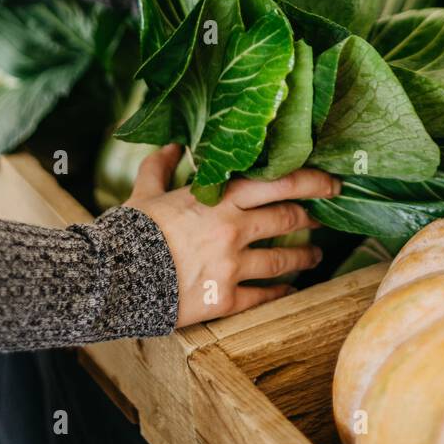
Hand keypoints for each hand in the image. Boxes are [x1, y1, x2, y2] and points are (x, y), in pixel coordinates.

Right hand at [126, 144, 338, 326]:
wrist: (112, 277)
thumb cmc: (128, 231)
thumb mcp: (144, 192)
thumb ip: (161, 167)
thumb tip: (171, 145)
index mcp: (218, 198)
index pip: (278, 182)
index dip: (311, 182)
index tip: (330, 183)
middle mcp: (233, 227)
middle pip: (287, 218)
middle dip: (310, 218)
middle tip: (323, 219)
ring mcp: (232, 264)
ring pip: (283, 258)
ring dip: (304, 257)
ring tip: (314, 257)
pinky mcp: (225, 298)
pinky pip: (264, 295)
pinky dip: (281, 292)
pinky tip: (289, 290)